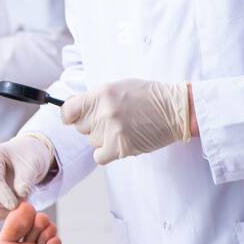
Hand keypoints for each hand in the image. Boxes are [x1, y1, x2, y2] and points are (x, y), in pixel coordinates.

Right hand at [0, 133, 56, 220]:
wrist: (25, 160)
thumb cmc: (29, 158)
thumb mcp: (33, 164)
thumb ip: (26, 179)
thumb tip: (20, 194)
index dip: (2, 194)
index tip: (15, 205)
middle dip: (4, 204)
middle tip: (24, 201)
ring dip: (2, 211)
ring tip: (19, 202)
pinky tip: (11, 207)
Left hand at [60, 79, 190, 163]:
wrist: (176, 109)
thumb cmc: (148, 96)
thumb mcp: (118, 87)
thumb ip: (96, 99)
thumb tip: (74, 110)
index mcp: (101, 94)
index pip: (67, 111)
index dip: (69, 116)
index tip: (72, 118)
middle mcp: (103, 112)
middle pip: (80, 127)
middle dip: (92, 125)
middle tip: (113, 120)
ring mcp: (111, 130)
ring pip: (91, 141)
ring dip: (102, 138)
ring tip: (123, 128)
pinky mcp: (120, 147)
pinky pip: (99, 156)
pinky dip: (106, 153)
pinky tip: (118, 143)